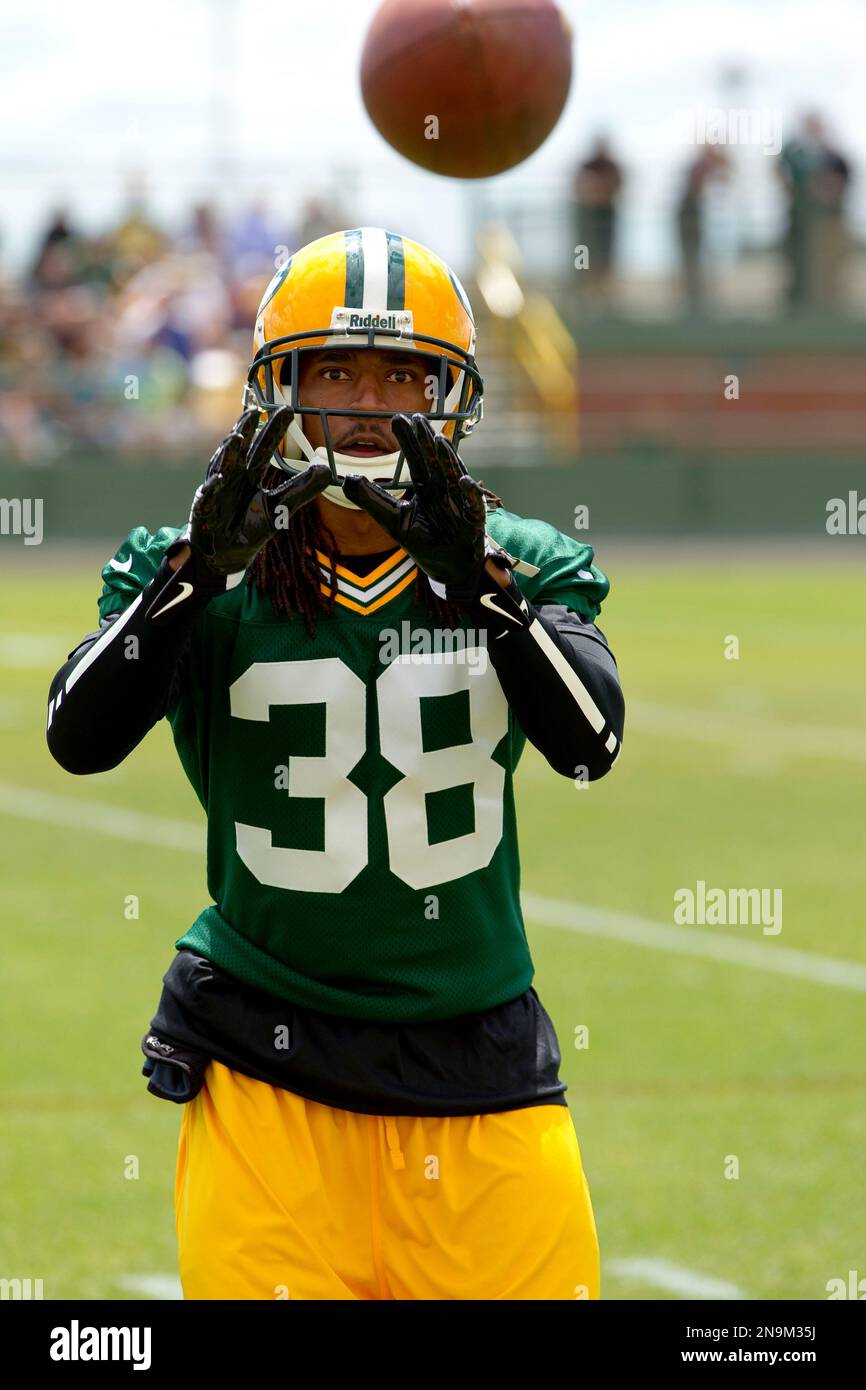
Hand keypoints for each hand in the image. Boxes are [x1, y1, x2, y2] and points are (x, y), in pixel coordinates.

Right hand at [183, 407, 330, 575]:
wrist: (227, 553)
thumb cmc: (250, 526)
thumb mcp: (281, 507)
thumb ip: (301, 489)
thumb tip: (328, 471)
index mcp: (250, 473)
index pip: (264, 447)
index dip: (274, 430)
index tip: (287, 409)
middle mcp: (232, 476)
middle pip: (240, 450)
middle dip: (246, 431)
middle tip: (255, 410)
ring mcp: (216, 490)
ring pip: (221, 467)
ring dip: (227, 453)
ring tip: (237, 437)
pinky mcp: (205, 510)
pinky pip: (209, 497)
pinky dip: (213, 488)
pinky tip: (220, 478)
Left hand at [341, 413, 486, 603]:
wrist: (449, 569)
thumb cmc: (425, 542)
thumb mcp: (393, 521)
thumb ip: (373, 500)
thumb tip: (348, 479)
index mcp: (426, 487)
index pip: (416, 459)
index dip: (407, 440)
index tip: (397, 418)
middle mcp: (444, 489)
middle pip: (434, 461)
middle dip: (425, 440)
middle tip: (416, 417)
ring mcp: (460, 503)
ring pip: (454, 476)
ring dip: (447, 459)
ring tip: (437, 441)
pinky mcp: (474, 521)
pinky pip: (474, 505)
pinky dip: (470, 495)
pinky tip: (464, 482)